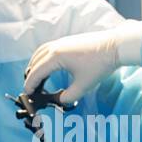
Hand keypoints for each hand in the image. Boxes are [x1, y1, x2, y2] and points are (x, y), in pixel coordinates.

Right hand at [23, 22, 141, 104]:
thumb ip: (69, 97)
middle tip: (32, 89)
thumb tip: (61, 101)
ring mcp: (61, 42)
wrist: (114, 46)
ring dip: (36, 65)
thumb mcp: (84, 86)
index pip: (36, 72)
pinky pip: (48, 49)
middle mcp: (55, 47)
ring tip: (37, 78)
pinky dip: (43, 59)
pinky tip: (49, 67)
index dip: (30, 84)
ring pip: (40, 53)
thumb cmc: (99, 65)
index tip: (27, 94)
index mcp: (55, 57)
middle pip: (35, 62)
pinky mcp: (67, 41)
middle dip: (31, 76)